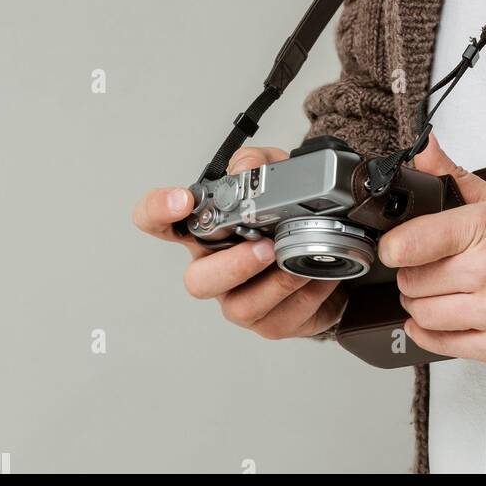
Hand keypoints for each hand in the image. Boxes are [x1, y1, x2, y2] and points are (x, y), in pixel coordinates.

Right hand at [132, 146, 347, 338]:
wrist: (327, 251)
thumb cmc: (288, 214)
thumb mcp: (278, 172)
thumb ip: (258, 162)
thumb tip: (244, 169)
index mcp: (206, 230)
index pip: (159, 221)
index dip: (158, 211)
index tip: (182, 201)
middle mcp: (215, 268)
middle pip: (197, 281)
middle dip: (232, 265)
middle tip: (265, 246)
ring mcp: (239, 299)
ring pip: (241, 307)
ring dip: (277, 283)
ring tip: (302, 262)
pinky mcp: (269, 322)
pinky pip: (281, 317)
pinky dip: (307, 295)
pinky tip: (321, 277)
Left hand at [377, 134, 485, 367]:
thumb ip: (456, 177)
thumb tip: (425, 150)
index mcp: (485, 230)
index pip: (411, 242)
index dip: (392, 245)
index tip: (394, 246)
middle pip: (412, 280)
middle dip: (410, 273)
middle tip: (423, 267)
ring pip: (421, 313)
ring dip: (418, 303)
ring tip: (434, 291)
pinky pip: (440, 344)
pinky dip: (427, 333)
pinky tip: (436, 318)